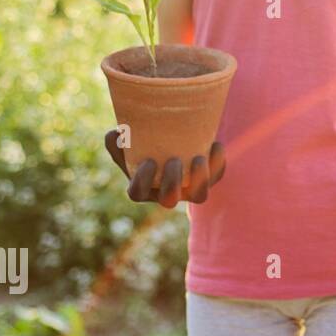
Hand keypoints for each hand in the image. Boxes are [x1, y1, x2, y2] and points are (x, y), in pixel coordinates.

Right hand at [104, 128, 225, 208]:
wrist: (173, 140)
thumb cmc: (144, 145)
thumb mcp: (127, 143)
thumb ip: (117, 140)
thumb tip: (117, 134)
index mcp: (143, 187)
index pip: (137, 193)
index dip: (142, 181)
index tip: (149, 161)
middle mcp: (167, 194)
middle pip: (169, 200)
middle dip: (172, 183)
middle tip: (174, 161)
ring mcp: (189, 189)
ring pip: (199, 196)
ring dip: (199, 179)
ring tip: (198, 158)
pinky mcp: (209, 178)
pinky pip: (217, 176)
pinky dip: (218, 162)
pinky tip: (215, 145)